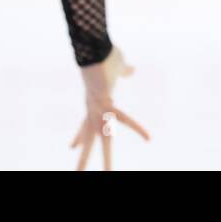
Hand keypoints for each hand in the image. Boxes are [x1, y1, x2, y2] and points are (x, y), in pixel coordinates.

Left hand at [70, 44, 150, 169]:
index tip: (71, 147)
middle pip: (89, 139)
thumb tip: (131, 69)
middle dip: (84, 158)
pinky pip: (126, 119)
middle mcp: (93, 110)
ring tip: (102, 175)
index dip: (78, 136)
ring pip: (103, 140)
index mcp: (93, 103)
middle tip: (78, 175)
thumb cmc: (105, 54)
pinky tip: (148, 138)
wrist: (94, 46)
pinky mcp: (106, 105)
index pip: (84, 125)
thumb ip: (124, 71)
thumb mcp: (116, 66)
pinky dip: (139, 127)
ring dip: (105, 160)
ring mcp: (98, 110)